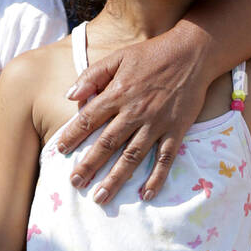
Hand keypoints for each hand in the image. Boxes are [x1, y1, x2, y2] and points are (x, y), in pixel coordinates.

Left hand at [55, 25, 212, 202]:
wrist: (192, 52)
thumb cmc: (152, 54)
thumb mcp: (118, 57)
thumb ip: (92, 76)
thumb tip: (69, 96)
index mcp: (118, 93)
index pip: (88, 119)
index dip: (72, 135)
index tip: (59, 151)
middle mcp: (135, 112)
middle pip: (107, 143)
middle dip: (89, 165)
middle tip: (75, 183)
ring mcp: (156, 123)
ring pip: (132, 156)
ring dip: (116, 178)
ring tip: (101, 197)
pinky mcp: (176, 130)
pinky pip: (165, 158)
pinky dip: (156, 178)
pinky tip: (146, 195)